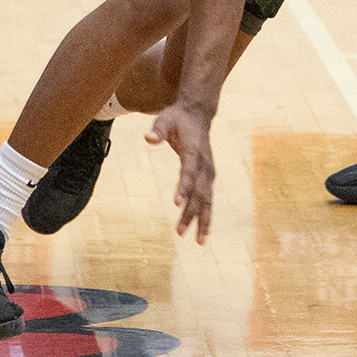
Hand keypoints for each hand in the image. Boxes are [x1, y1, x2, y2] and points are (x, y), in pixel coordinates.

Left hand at [145, 102, 216, 241]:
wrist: (198, 114)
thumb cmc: (177, 117)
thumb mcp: (165, 119)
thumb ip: (158, 130)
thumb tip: (148, 138)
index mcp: (195, 150)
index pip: (190, 170)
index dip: (184, 187)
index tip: (176, 203)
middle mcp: (206, 163)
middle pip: (200, 191)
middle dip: (191, 213)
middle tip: (180, 232)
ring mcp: (209, 171)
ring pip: (207, 199)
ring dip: (203, 220)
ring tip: (199, 242)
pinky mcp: (208, 177)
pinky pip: (208, 199)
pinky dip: (206, 216)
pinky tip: (202, 233)